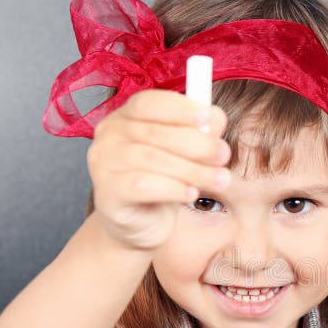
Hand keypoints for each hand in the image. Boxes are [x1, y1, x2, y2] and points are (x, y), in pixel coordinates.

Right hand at [86, 89, 230, 252]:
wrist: (143, 224)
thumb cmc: (164, 181)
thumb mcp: (186, 155)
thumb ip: (200, 132)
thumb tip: (216, 117)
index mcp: (125, 116)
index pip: (147, 102)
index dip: (179, 108)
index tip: (208, 116)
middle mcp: (109, 135)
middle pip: (154, 132)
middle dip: (196, 143)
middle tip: (224, 154)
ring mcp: (103, 164)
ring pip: (151, 159)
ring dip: (192, 169)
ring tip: (220, 179)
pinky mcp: (107, 193)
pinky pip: (142, 185)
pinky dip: (172, 188)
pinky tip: (192, 193)